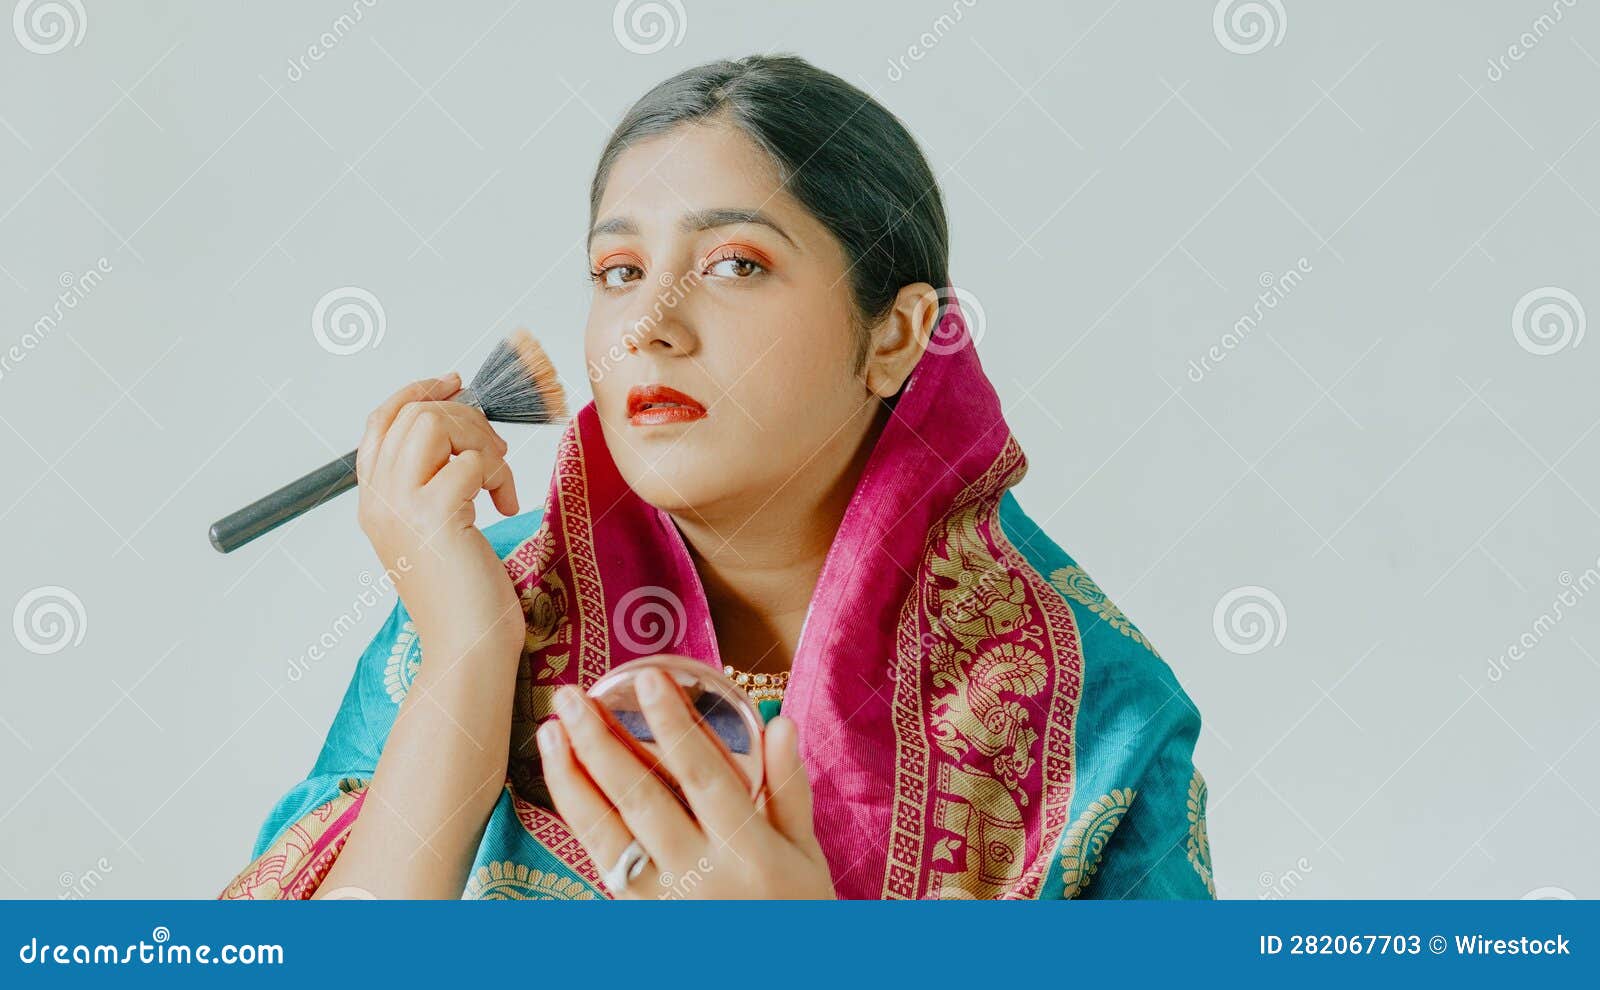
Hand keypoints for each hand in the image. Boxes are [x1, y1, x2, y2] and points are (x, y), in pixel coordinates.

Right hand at [355, 373, 523, 653]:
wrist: (466, 647)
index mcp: (373, 500)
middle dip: (466, 419)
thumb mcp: (435, 529)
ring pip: (435, 423)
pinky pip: (471, 461)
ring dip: (480, 440)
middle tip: (494, 455)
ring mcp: (401, 507)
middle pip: (414, 413)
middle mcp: (378, 499)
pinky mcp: (435, 516)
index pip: (382, 421)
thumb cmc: (464, 594)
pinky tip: (504, 507)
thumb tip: (461, 429)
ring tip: (497, 481)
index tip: (456, 383)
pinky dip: (499, 475)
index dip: (419, 392)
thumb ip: (432, 482)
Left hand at [537, 665, 835, 898]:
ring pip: (606, 835)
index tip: (648, 679)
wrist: (774, 983)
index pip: (704, 776)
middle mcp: (700, 875)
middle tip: (570, 696)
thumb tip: (781, 722)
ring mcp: (662, 902)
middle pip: (641, 800)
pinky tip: (564, 784)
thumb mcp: (807, 855)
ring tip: (549, 732)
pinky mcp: (638, 918)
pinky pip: (600, 864)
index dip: (674, 726)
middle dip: (599, 743)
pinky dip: (578, 821)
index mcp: (749, 851)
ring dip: (572, 779)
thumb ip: (790, 789)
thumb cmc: (796, 913)